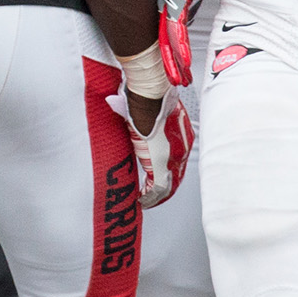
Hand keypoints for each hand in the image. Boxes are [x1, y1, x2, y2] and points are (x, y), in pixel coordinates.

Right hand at [122, 88, 192, 208]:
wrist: (151, 94)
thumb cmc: (147, 95)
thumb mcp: (145, 107)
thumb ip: (137, 113)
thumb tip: (116, 105)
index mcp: (181, 136)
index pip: (177, 162)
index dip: (167, 175)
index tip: (157, 182)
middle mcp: (181, 149)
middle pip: (176, 178)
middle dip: (163, 191)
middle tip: (151, 199)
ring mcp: (173, 157)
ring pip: (168, 186)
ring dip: (156, 196)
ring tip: (145, 202)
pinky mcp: (162, 163)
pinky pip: (159, 188)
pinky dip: (150, 196)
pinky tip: (142, 200)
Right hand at [159, 0, 224, 85]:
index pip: (175, 27)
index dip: (179, 48)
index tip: (185, 65)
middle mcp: (169, 3)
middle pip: (165, 39)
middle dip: (170, 63)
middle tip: (177, 83)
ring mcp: (171, 5)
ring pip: (166, 38)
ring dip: (171, 59)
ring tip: (178, 79)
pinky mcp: (176, 5)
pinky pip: (171, 32)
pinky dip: (173, 48)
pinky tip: (179, 60)